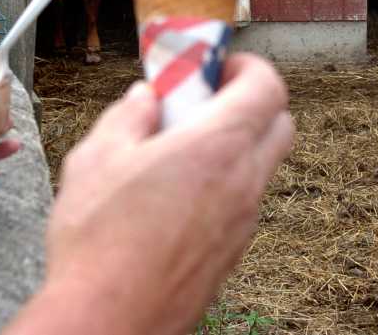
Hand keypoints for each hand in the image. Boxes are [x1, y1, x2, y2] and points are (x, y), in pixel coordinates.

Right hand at [41, 54, 292, 334]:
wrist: (108, 320)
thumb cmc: (99, 241)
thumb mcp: (97, 158)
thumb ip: (128, 116)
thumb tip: (146, 98)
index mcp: (219, 146)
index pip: (268, 86)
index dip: (248, 67)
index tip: (216, 67)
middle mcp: (245, 180)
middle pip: (280, 122)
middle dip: (251, 102)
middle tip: (204, 103)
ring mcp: (245, 219)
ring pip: (263, 164)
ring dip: (237, 145)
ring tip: (181, 151)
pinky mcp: (235, 250)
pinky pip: (245, 200)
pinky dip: (227, 182)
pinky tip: (178, 195)